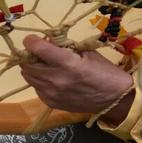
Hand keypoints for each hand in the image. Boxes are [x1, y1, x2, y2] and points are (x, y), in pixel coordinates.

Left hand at [19, 35, 133, 116]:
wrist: (114, 99)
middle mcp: (55, 79)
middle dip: (31, 55)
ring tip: (46, 66)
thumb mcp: (88, 52)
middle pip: (26, 63)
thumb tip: (48, 40)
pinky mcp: (50, 103)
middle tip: (41, 53)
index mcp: (66, 63)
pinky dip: (40, 81)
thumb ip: (65, 46)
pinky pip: (36, 87)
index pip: (36, 47)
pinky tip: (53, 79)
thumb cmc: (105, 72)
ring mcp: (51, 93)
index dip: (31, 41)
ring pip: (28, 76)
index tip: (34, 39)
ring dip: (33, 68)